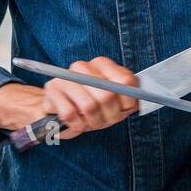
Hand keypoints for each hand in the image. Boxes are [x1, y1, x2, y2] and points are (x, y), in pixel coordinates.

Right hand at [0, 57, 139, 140]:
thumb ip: (127, 97)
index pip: (125, 81)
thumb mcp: (113, 104)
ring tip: (89, 123)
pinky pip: (71, 115)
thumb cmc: (91, 110)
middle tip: (104, 120)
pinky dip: (76, 126)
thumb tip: (139, 96)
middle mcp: (83, 67)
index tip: (123, 109)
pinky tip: (76, 125)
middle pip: (108, 96)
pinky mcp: (51, 91)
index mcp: (102, 64)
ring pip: (89, 106)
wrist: (57, 114)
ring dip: (92, 123)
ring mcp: (65, 77)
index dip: (128, 101)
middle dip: (109, 116)